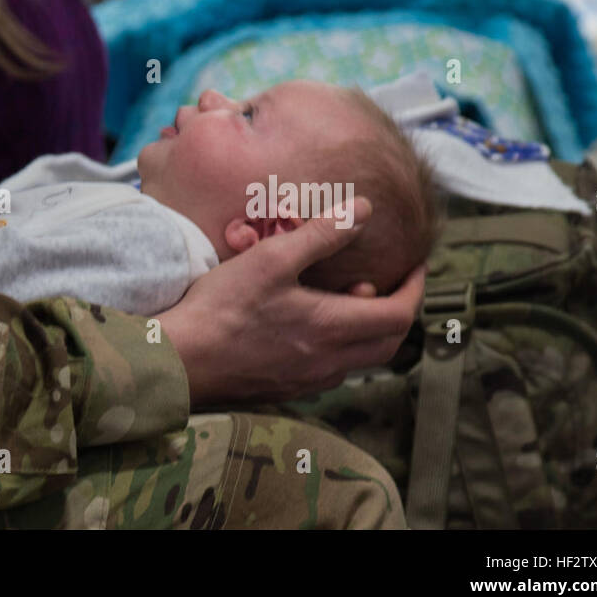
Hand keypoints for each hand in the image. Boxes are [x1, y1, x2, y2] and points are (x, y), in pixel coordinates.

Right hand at [157, 196, 424, 406]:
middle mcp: (330, 361)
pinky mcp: (286, 387)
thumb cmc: (224, 307)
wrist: (181, 360)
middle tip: (393, 281)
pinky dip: (341, 343)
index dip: (415, 287)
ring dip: (369, 328)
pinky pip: (332, 368)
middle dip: (398, 309)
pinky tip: (314, 323)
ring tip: (352, 295)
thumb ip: (322, 234)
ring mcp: (308, 380)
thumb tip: (364, 209)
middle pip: (388, 342)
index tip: (415, 264)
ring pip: (361, 358)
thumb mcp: (273, 258)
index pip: (400, 314)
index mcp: (333, 328)